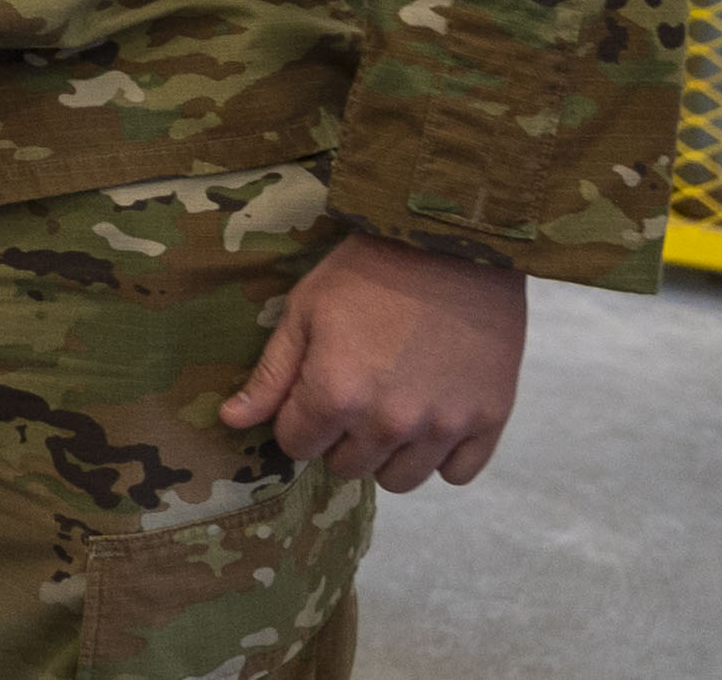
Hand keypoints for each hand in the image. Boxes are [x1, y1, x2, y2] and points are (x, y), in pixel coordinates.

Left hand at [219, 230, 527, 492]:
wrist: (455, 241)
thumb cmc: (368, 269)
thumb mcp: (305, 310)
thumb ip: (272, 375)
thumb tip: (231, 422)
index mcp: (336, 395)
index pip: (298, 446)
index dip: (299, 420)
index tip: (313, 391)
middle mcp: (390, 423)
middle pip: (348, 467)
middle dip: (340, 437)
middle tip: (355, 392)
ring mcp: (444, 427)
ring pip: (400, 480)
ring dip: (389, 453)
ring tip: (393, 406)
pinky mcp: (489, 422)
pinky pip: (457, 474)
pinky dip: (443, 454)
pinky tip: (433, 415)